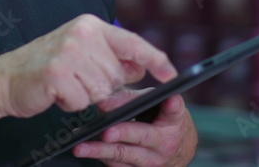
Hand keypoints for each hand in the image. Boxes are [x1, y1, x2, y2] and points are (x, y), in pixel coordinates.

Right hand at [0, 14, 176, 118]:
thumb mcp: (78, 53)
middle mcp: (82, 34)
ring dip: (84, 97)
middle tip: (76, 81)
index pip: (132, 42)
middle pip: (117, 76)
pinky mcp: (57, 73)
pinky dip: (71, 104)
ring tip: (64, 85)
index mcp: (90, 25)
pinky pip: (82, 102)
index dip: (155, 59)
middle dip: (102, 87)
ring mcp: (69, 52)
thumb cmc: (43, 68)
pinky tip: (55, 93)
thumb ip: (108, 58)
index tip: (171, 74)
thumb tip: (138, 69)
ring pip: (102, 91)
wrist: (3, 79)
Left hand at [73, 88, 196, 166]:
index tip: (171, 99)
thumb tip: (103, 103)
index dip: (172, 106)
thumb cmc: (162, 119)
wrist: (178, 150)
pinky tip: (86, 150)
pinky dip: (101, 157)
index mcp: (172, 121)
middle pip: (142, 137)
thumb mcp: (155, 104)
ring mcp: (152, 161)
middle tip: (107, 132)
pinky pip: (118, 166)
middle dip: (122, 134)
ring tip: (81, 147)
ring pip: (124, 156)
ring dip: (101, 151)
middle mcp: (164, 143)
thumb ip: (132, 98)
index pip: (174, 111)